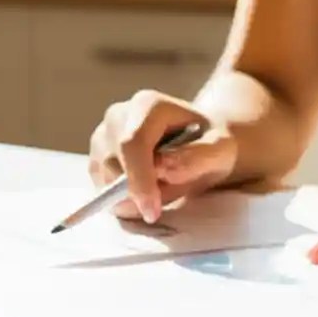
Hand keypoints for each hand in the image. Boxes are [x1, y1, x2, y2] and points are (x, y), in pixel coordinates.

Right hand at [89, 90, 237, 222]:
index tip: (153, 211)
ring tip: (159, 190)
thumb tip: (164, 168)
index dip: (139, 180)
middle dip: (134, 191)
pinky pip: (99, 185)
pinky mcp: (98, 156)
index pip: (132, 143)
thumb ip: (197, 157)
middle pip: (112, 162)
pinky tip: (144, 190)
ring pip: (102, 176)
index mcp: (149, 105)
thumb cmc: (211, 145)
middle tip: (161, 205)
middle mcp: (119, 114)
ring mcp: (103, 134)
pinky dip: (119, 197)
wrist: (202, 143)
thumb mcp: (220, 150)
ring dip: (127, 195)